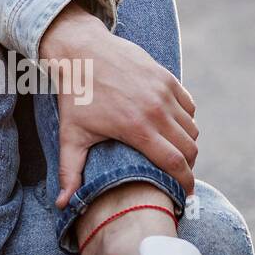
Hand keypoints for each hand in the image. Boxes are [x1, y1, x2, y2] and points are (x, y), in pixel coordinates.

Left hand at [41, 5, 197, 203]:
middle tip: (178, 173)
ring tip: (174, 150)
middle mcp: (156, 110)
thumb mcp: (70, 134)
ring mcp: (164, 91)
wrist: (80, 50)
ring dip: (187, 142)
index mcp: (137, 128)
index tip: (185, 193)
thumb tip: (62, 204)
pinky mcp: (166, 77)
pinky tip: (172, 125)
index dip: (185, 182)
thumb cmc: (75, 95)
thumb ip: (70, 172)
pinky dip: (186, 119)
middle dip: (188, 166)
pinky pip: (189, 105)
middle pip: (190, 148)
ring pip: (192, 127)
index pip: (175, 163)